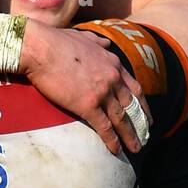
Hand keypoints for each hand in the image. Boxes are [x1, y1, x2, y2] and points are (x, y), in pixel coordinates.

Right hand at [21, 20, 150, 155]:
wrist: (41, 48)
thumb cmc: (57, 41)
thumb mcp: (85, 37)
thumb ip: (98, 43)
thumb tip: (106, 45)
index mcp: (113, 63)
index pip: (134, 87)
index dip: (142, 104)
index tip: (146, 114)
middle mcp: (112, 78)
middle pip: (133, 105)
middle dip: (141, 123)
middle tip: (146, 135)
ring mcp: (101, 92)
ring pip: (121, 119)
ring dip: (130, 136)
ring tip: (136, 148)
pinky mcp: (87, 104)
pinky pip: (104, 126)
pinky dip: (112, 140)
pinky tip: (116, 150)